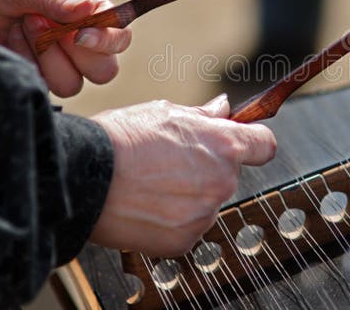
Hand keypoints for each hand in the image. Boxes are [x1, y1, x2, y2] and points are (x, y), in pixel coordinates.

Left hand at [0, 0, 131, 95]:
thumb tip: (92, 11)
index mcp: (87, 7)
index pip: (119, 35)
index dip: (107, 40)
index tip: (80, 33)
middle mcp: (76, 36)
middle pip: (104, 69)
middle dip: (80, 54)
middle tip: (48, 27)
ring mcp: (52, 58)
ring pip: (73, 84)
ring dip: (48, 58)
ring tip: (23, 25)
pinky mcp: (28, 73)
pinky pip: (41, 87)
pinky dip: (26, 62)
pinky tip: (9, 38)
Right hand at [89, 95, 276, 256]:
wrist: (84, 177)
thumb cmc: (121, 140)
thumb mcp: (165, 112)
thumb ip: (203, 116)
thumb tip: (224, 109)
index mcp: (223, 145)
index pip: (264, 145)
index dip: (254, 141)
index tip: (246, 142)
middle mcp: (222, 181)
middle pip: (228, 175)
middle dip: (207, 168)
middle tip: (168, 162)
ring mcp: (204, 214)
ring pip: (206, 203)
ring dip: (188, 196)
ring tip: (150, 184)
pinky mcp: (184, 241)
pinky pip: (187, 228)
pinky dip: (171, 221)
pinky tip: (145, 206)